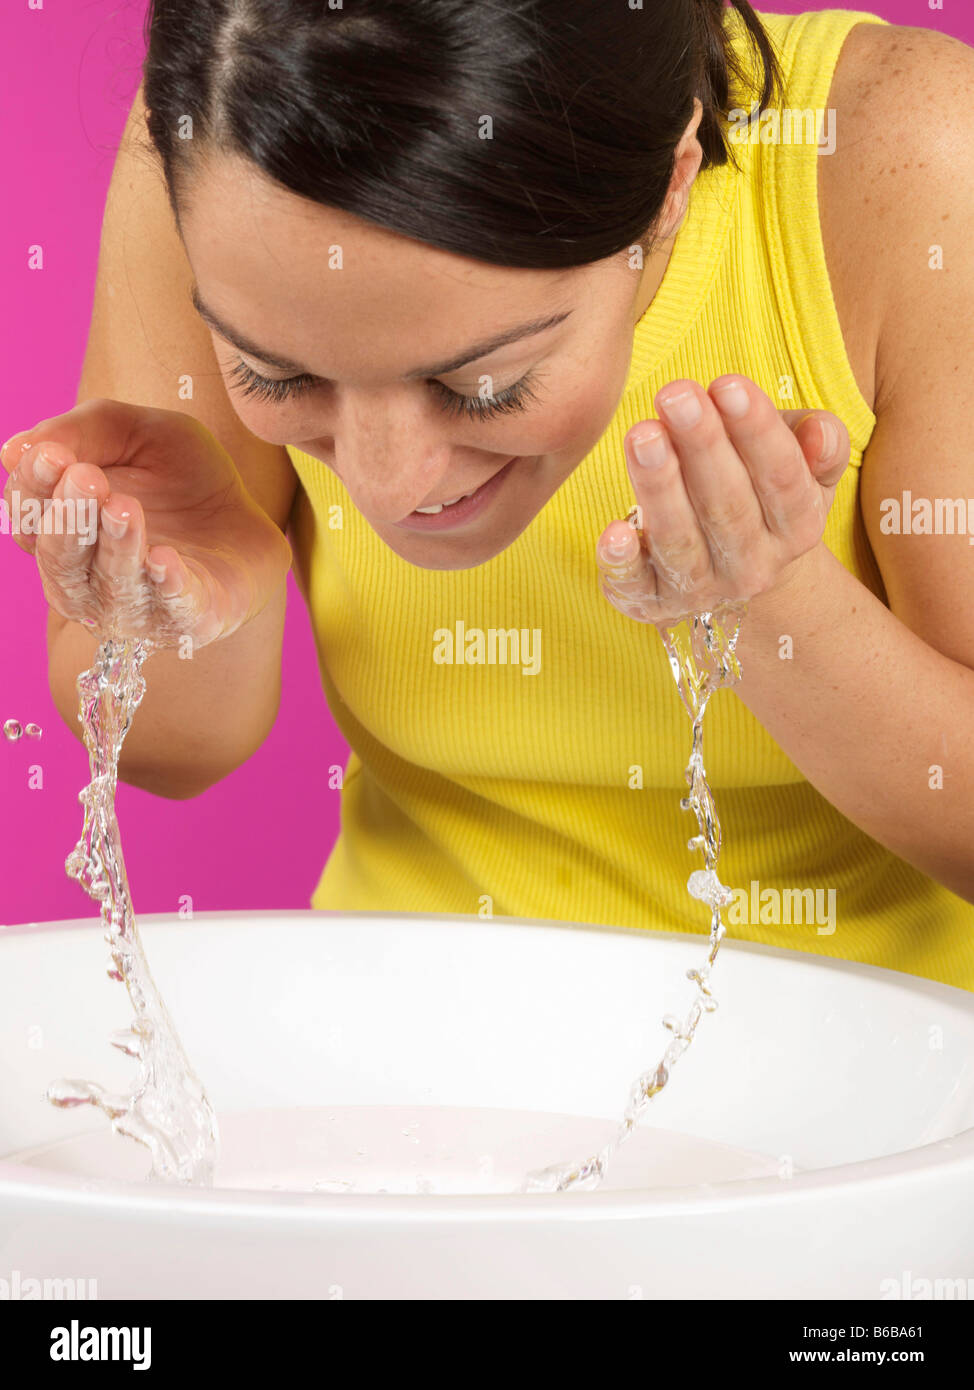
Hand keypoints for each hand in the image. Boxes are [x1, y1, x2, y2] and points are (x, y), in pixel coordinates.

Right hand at [1, 398, 291, 648]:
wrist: (251, 516)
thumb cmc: (184, 477)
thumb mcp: (139, 432)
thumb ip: (83, 431)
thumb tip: (16, 449)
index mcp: (65, 531)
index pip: (30, 518)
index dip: (33, 488)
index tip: (50, 454)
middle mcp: (89, 577)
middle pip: (61, 559)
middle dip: (68, 518)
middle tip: (85, 478)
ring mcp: (136, 606)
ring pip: (110, 585)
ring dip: (114, 548)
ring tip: (124, 507)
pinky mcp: (187, 620)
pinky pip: (171, 607)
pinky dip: (165, 585)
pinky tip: (164, 559)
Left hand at [596, 376, 848, 625]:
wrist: (733, 566)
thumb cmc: (761, 490)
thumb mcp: (802, 464)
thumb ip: (822, 441)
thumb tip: (818, 434)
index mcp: (798, 528)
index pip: (782, 478)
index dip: (756, 431)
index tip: (727, 385)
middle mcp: (753, 566)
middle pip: (727, 506)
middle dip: (701, 446)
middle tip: (676, 395)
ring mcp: (702, 589)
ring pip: (679, 539)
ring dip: (659, 487)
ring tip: (643, 434)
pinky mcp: (652, 601)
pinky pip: (635, 585)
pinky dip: (621, 563)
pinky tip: (611, 532)